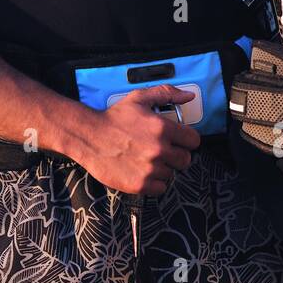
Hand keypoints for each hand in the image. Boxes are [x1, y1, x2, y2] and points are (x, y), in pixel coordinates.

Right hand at [78, 84, 201, 195]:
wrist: (88, 136)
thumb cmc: (113, 118)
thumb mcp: (139, 98)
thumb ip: (166, 94)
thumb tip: (188, 96)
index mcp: (162, 128)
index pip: (193, 141)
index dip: (186, 140)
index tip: (178, 140)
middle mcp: (159, 150)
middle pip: (185, 160)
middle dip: (176, 155)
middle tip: (161, 151)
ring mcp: (150, 169)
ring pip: (171, 174)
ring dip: (162, 168)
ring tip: (146, 159)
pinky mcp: (140, 184)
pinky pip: (160, 188)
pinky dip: (153, 182)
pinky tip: (142, 171)